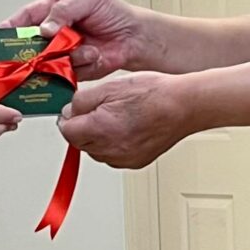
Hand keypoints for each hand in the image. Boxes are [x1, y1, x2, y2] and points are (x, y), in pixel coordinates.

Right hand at [5, 0, 144, 78]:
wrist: (134, 37)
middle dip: (32, 49)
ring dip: (64, 55)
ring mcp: (61, 52)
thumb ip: (63, 10)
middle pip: (30, 43)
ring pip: (46, 60)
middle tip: (36, 50)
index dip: (11, 27)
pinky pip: (63, 72)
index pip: (26, 17)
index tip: (2, 35)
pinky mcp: (71, 69)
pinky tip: (92, 56)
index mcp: (52, 9)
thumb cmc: (113, 13)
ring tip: (85, 46)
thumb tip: (45, 27)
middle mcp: (54, 32)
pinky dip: (79, 64)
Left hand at [59, 72, 189, 168]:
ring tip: (117, 117)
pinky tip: (127, 128)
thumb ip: (81, 101)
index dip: (68, 117)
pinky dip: (114, 144)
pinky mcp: (135, 162)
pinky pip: (114, 156)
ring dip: (98, 137)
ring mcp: (123, 159)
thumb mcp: (109, 87)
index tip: (74, 110)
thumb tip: (68, 111)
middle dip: (83, 127)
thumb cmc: (153, 95)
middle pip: (80, 143)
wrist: (183, 106)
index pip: (66, 131)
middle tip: (99, 109)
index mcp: (99, 129)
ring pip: (96, 151)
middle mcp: (109, 150)